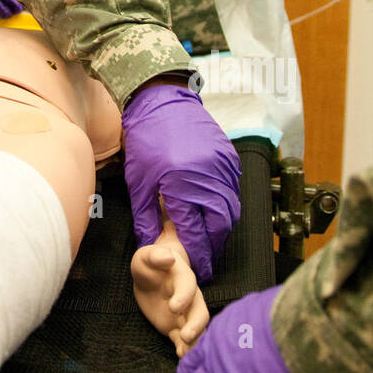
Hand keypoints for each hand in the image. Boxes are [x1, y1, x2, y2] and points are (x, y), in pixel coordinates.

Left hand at [121, 83, 240, 282]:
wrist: (162, 102)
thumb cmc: (146, 141)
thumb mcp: (139, 182)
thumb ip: (146, 217)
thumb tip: (150, 246)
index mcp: (182, 186)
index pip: (195, 233)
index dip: (197, 255)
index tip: (197, 270)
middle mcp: (208, 178)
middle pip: (220, 227)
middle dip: (214, 247)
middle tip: (207, 260)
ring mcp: (223, 167)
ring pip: (231, 210)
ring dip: (222, 229)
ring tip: (210, 241)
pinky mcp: (230, 158)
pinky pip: (233, 190)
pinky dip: (226, 206)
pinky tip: (214, 212)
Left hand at [131, 227, 209, 357]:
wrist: (150, 277)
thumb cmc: (149, 264)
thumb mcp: (146, 256)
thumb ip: (156, 256)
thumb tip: (168, 258)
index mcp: (183, 278)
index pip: (188, 288)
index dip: (183, 297)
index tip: (173, 307)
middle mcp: (189, 298)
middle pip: (200, 313)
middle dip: (196, 325)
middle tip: (186, 335)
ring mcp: (184, 314)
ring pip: (196, 329)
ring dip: (194, 341)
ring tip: (185, 352)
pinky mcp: (176, 327)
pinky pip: (183, 339)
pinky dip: (184, 348)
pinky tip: (181, 355)